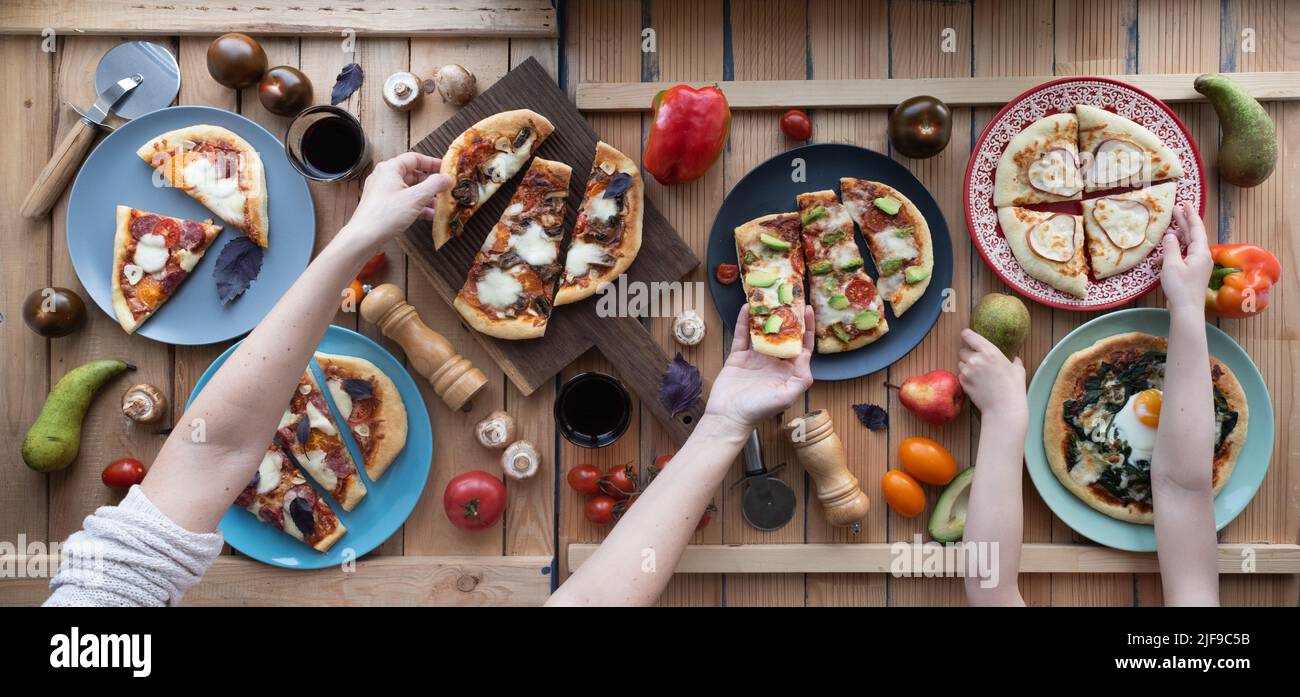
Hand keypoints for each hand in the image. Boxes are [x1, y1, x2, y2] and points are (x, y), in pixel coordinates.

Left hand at [339, 152, 450, 251]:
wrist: (364, 237)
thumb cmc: (386, 214)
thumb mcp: (416, 198)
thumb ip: (434, 185)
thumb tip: (447, 178)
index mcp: (390, 168)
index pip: (414, 158)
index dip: (432, 163)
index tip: (445, 169)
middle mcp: (385, 177)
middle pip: (413, 175)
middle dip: (430, 184)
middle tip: (445, 189)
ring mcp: (383, 192)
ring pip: (409, 190)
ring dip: (425, 197)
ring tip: (440, 205)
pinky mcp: (383, 206)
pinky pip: (404, 201)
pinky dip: (416, 206)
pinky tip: (429, 215)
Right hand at [704, 304, 813, 429]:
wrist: (729, 416)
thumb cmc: (759, 410)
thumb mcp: (786, 397)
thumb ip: (801, 380)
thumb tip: (807, 359)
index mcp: (789, 371)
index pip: (802, 346)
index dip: (806, 328)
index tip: (808, 310)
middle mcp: (774, 362)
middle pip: (783, 335)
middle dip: (787, 317)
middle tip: (788, 297)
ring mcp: (756, 358)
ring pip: (763, 332)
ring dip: (766, 316)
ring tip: (769, 298)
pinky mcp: (739, 356)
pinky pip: (742, 335)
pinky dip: (744, 322)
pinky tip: (746, 308)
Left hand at [958, 329, 1025, 417]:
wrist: (1003, 407)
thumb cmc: (1013, 388)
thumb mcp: (1018, 369)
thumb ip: (1014, 360)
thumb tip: (1015, 358)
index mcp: (989, 351)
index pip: (969, 335)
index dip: (967, 335)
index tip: (967, 335)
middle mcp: (976, 359)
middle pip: (963, 350)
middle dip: (969, 355)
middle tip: (978, 362)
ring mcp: (967, 371)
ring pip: (960, 363)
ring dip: (966, 366)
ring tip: (978, 375)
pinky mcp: (963, 382)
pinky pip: (960, 375)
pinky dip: (966, 377)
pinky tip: (976, 384)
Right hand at [1160, 202, 1212, 314]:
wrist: (1186, 309)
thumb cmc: (1180, 286)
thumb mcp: (1171, 265)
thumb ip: (1171, 248)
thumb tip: (1170, 236)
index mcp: (1200, 251)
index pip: (1196, 228)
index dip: (1190, 215)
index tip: (1186, 203)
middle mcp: (1202, 256)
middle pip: (1193, 235)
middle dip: (1184, 222)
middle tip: (1176, 210)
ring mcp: (1197, 264)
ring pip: (1186, 246)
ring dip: (1175, 241)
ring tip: (1165, 235)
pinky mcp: (1192, 272)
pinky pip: (1182, 257)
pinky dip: (1172, 254)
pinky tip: (1160, 258)